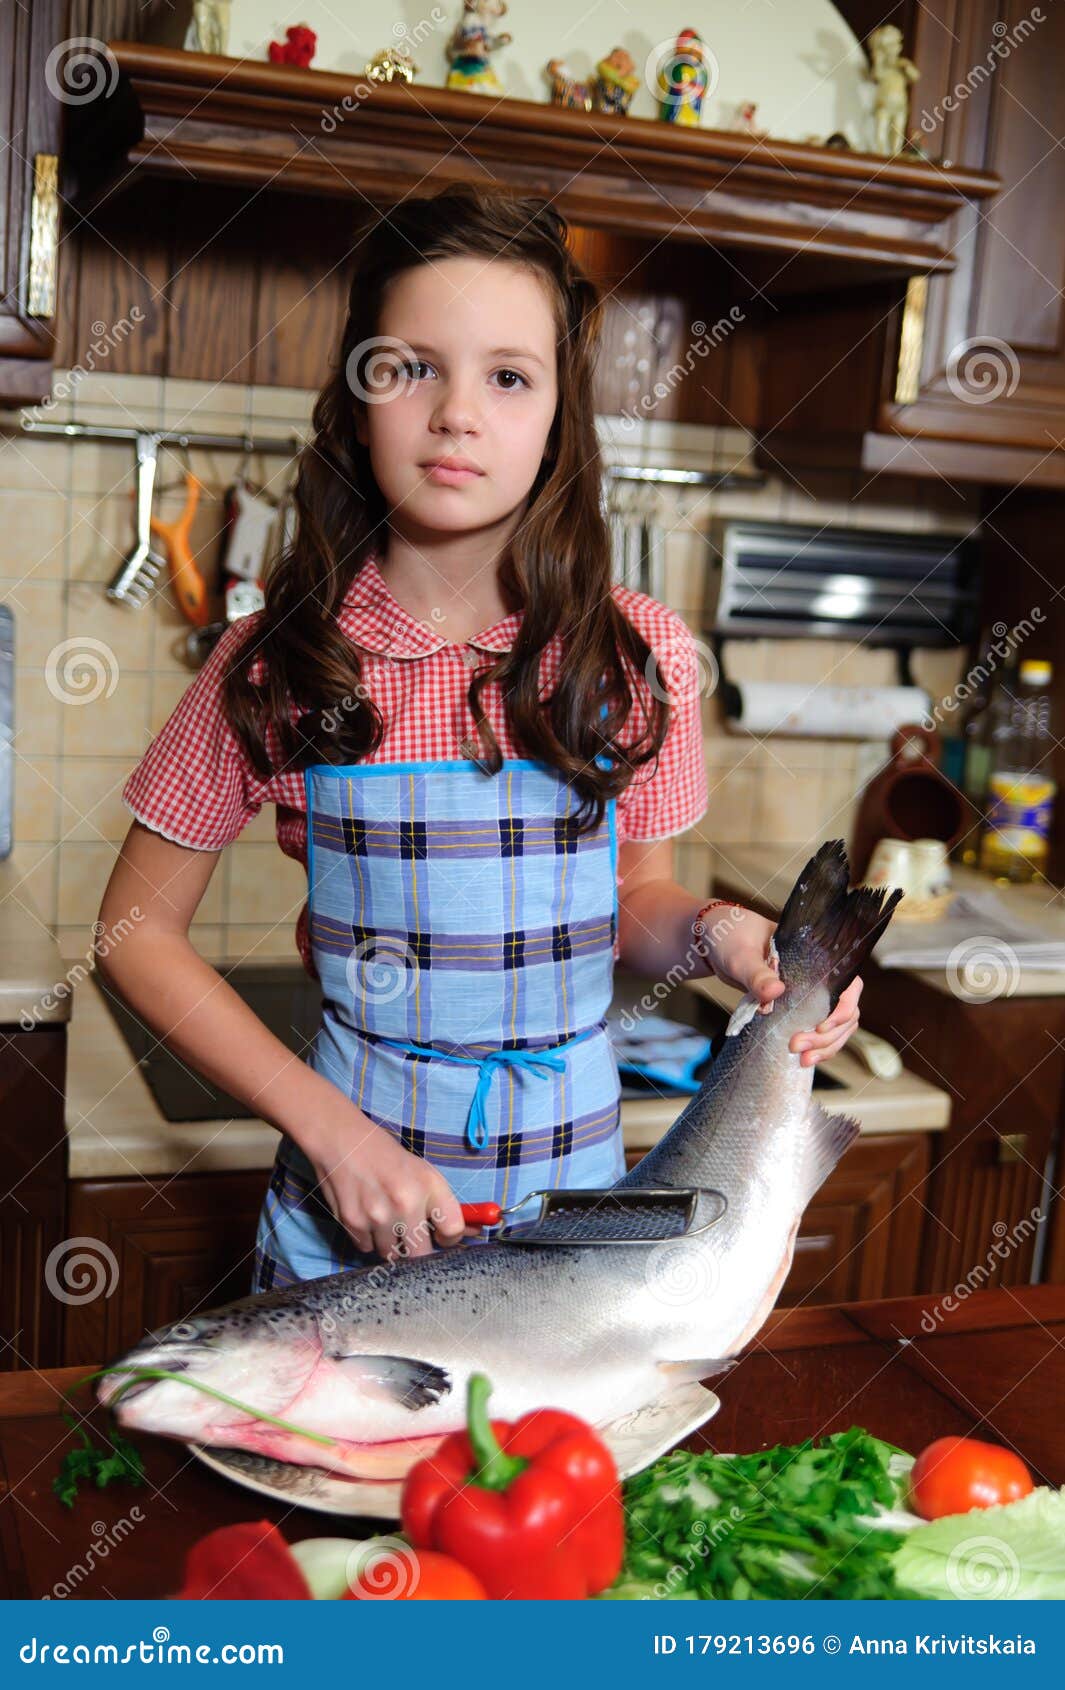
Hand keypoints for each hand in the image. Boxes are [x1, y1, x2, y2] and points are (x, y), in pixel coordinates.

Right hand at [303, 1111, 467, 1262]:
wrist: (342, 1141)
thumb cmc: (386, 1157)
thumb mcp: (422, 1171)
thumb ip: (443, 1204)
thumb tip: (473, 1232)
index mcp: (430, 1185)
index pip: (453, 1230)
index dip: (450, 1238)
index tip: (441, 1236)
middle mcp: (406, 1202)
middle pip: (422, 1254)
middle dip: (417, 1248)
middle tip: (410, 1235)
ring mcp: (378, 1215)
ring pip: (391, 1254)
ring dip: (388, 1242)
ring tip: (382, 1217)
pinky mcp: (353, 1222)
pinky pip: (366, 1248)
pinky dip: (367, 1238)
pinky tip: (364, 1215)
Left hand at [705, 906, 862, 1066]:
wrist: (715, 943)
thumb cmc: (732, 938)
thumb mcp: (741, 955)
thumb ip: (756, 974)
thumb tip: (775, 992)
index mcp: (816, 957)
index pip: (849, 985)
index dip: (843, 1009)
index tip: (821, 1027)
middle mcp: (819, 977)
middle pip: (844, 1012)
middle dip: (827, 1036)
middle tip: (797, 1046)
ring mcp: (810, 995)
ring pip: (835, 1027)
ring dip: (824, 1047)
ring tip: (802, 1059)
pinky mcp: (796, 1009)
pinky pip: (816, 1030)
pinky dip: (814, 1047)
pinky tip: (802, 1059)